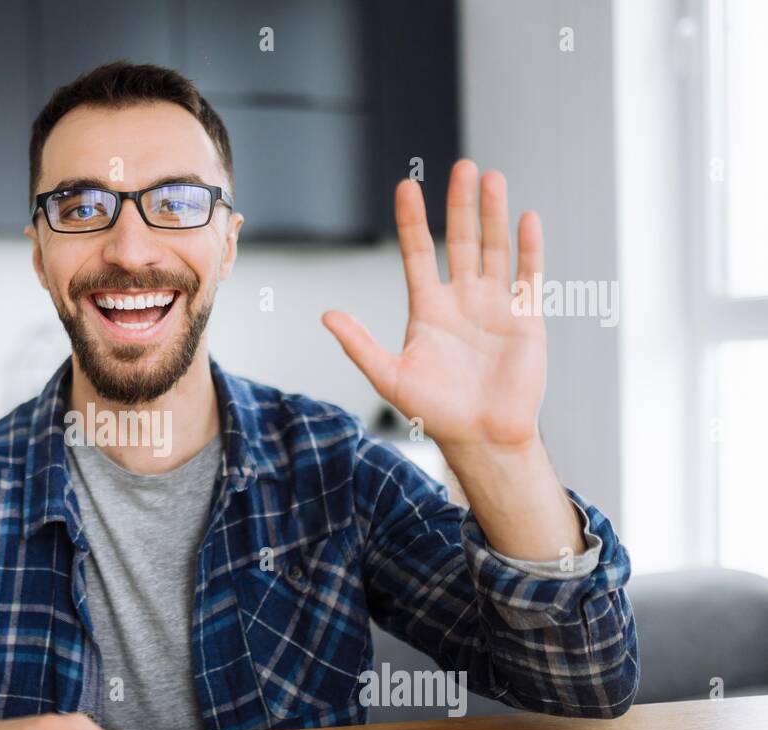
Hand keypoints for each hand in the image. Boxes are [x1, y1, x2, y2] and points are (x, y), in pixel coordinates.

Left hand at [322, 159, 545, 452]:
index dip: (413, 220)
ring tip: (490, 178)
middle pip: (460, 240)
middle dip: (460, 204)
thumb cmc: (434, 412)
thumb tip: (327, 315)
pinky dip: (529, 247)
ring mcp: (495, 304)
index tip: (407, 185)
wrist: (481, 437)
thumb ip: (359, 344)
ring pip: (494, 248)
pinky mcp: (525, 316)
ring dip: (493, 214)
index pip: (418, 252)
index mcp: (428, 308)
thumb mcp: (389, 377)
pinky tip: (526, 218)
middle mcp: (462, 299)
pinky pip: (528, 275)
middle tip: (461, 166)